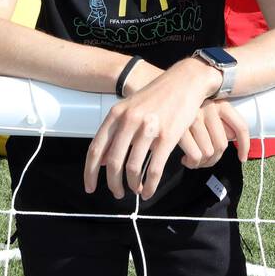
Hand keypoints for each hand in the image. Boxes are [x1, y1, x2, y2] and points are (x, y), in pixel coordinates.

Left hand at [84, 59, 217, 199]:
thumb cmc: (156, 96)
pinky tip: (149, 191)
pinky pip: (154, 169)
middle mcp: (129, 121)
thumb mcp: (129, 108)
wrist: (184, 81)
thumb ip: (115, 131)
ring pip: (133, 168)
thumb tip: (101, 161)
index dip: (90, 172)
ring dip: (132, 185)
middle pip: (113, 162)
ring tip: (135, 190)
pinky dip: (150, 185)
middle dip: (113, 183)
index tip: (90, 187)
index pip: (96, 148)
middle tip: (117, 194)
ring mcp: (148, 129)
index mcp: (116, 114)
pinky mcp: (168, 137)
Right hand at [177, 99, 250, 169]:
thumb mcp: (209, 112)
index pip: (240, 127)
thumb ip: (222, 124)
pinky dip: (192, 163)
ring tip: (194, 160)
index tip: (242, 158)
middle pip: (222, 145)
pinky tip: (186, 159)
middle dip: (214, 159)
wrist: (163, 100)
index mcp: (220, 104)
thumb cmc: (187, 111)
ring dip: (201, 163)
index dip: (244, 146)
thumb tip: (232, 138)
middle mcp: (209, 108)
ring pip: (208, 152)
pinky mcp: (180, 128)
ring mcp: (194, 117)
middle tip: (206, 160)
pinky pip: (194, 155)